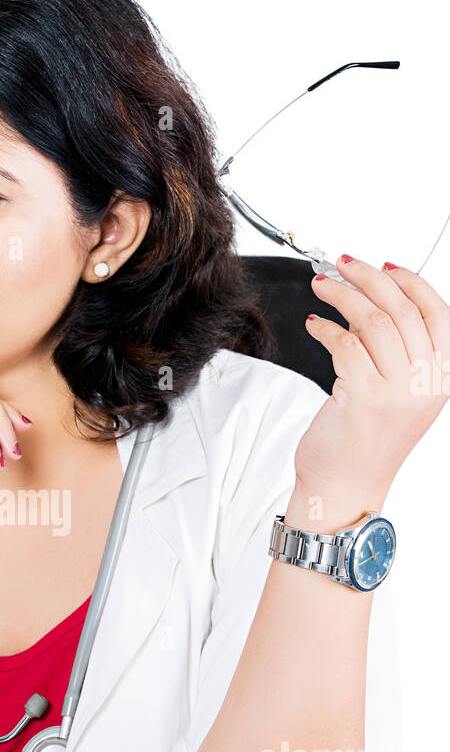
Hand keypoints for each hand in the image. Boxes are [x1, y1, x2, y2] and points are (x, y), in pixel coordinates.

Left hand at [293, 256, 449, 506]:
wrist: (346, 487)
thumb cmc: (366, 440)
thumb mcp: (399, 392)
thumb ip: (397, 349)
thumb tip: (372, 298)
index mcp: (442, 377)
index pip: (438, 312)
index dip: (410, 280)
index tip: (382, 264)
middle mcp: (426, 383)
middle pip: (402, 308)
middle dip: (368, 277)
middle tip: (341, 264)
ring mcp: (398, 391)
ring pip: (373, 321)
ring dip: (343, 295)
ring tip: (322, 287)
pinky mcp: (363, 397)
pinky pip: (344, 343)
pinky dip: (325, 328)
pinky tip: (314, 325)